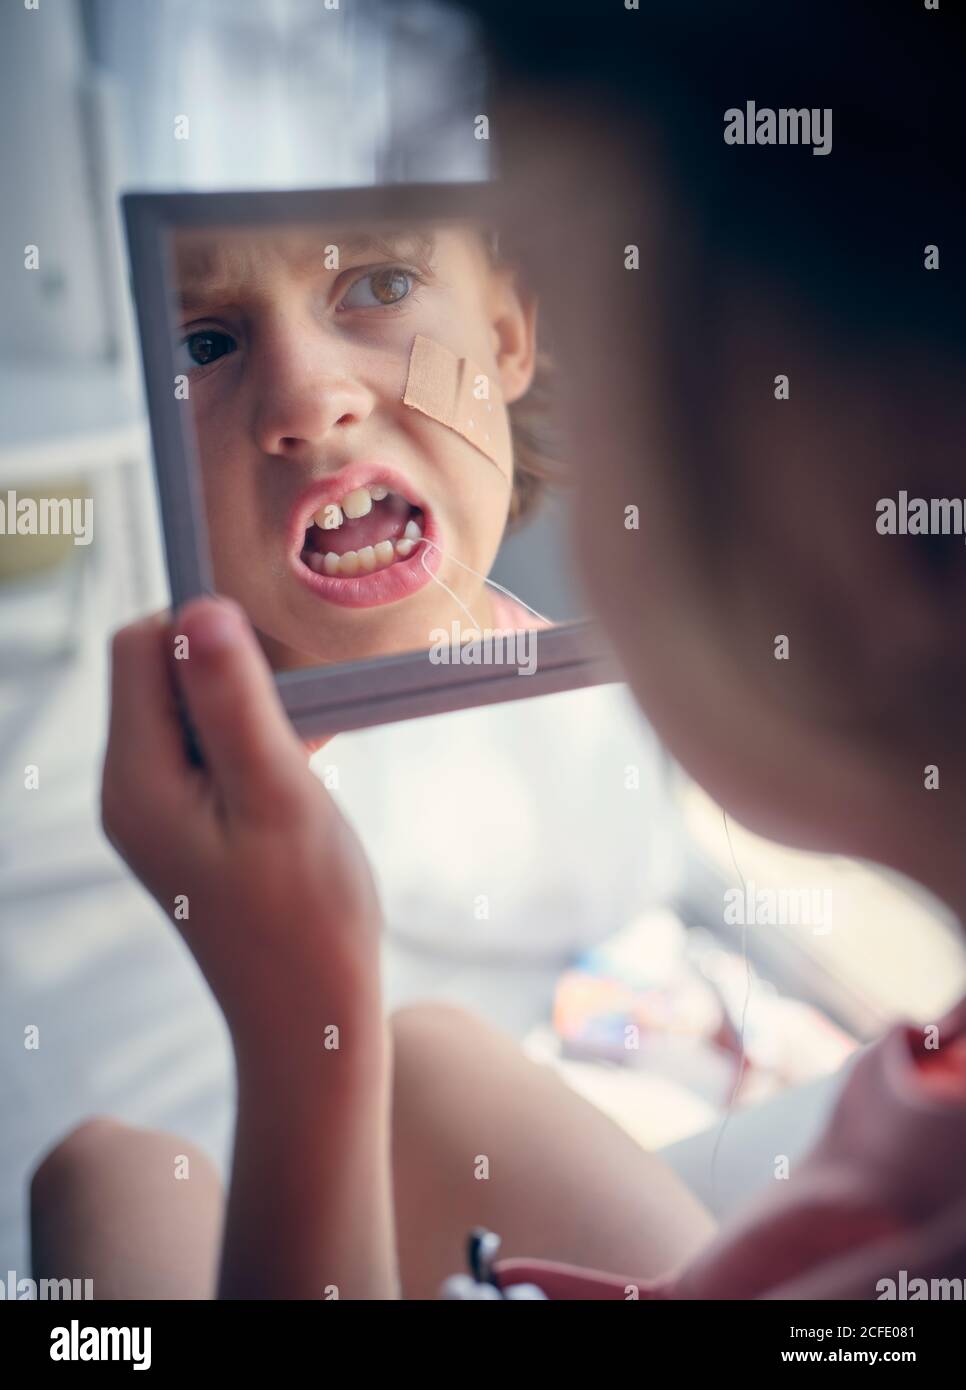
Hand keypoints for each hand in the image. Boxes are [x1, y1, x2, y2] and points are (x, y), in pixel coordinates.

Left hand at [101, 596, 382, 1052]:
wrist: (311, 1016)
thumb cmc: (308, 917)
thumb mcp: (279, 798)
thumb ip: (235, 704)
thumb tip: (200, 610)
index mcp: (137, 778)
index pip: (140, 647)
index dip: (206, 628)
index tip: (280, 658)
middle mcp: (131, 787)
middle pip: (159, 669)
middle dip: (233, 662)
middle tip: (305, 701)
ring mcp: (158, 808)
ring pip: (193, 704)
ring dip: (253, 701)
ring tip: (311, 741)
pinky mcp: (190, 823)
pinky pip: (212, 745)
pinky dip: (259, 736)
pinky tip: (308, 764)